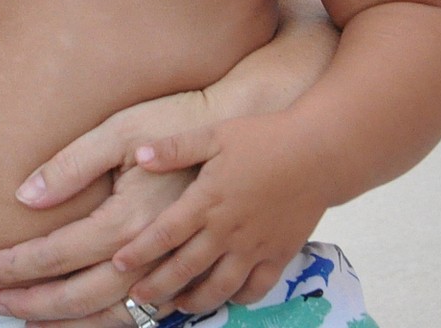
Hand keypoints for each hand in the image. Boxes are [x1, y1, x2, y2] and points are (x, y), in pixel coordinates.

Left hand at [0, 90, 212, 319]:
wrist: (257, 128)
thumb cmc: (181, 120)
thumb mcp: (120, 131)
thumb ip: (71, 165)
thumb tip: (24, 196)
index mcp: (126, 222)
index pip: (55, 254)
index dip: (15, 265)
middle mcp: (151, 256)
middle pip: (82, 295)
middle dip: (35, 303)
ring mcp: (180, 270)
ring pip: (120, 315)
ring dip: (74, 322)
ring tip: (38, 320)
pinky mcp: (197, 273)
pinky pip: (164, 314)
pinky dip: (128, 323)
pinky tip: (103, 318)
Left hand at [109, 113, 328, 315]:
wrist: (320, 152)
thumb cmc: (265, 138)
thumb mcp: (215, 134)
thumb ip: (176, 148)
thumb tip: (140, 155)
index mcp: (208, 200)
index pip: (165, 233)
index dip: (140, 251)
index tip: (119, 263)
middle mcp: (229, 229)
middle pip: (186, 267)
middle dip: (158, 286)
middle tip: (137, 297)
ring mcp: (255, 246)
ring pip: (220, 286)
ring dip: (195, 300)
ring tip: (176, 306)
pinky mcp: (280, 254)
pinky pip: (257, 288)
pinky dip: (239, 299)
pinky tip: (226, 298)